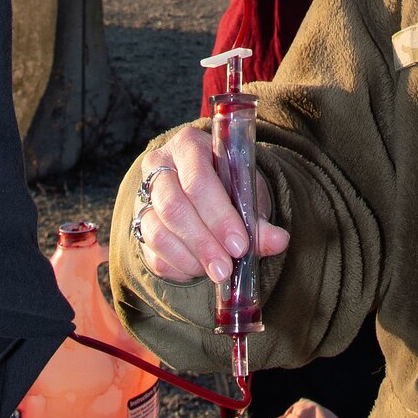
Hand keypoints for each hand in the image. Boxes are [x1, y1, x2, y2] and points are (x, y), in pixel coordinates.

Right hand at [131, 127, 288, 284]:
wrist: (208, 189)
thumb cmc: (229, 185)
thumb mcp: (248, 194)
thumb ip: (260, 220)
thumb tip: (279, 241)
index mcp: (189, 145)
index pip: (198, 180)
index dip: (219, 216)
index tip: (239, 245)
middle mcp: (159, 166)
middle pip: (174, 208)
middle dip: (204, 243)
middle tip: (226, 269)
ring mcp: (144, 196)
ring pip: (158, 232)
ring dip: (191, 258)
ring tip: (217, 272)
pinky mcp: (139, 225)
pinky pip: (152, 252)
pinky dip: (179, 266)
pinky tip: (200, 270)